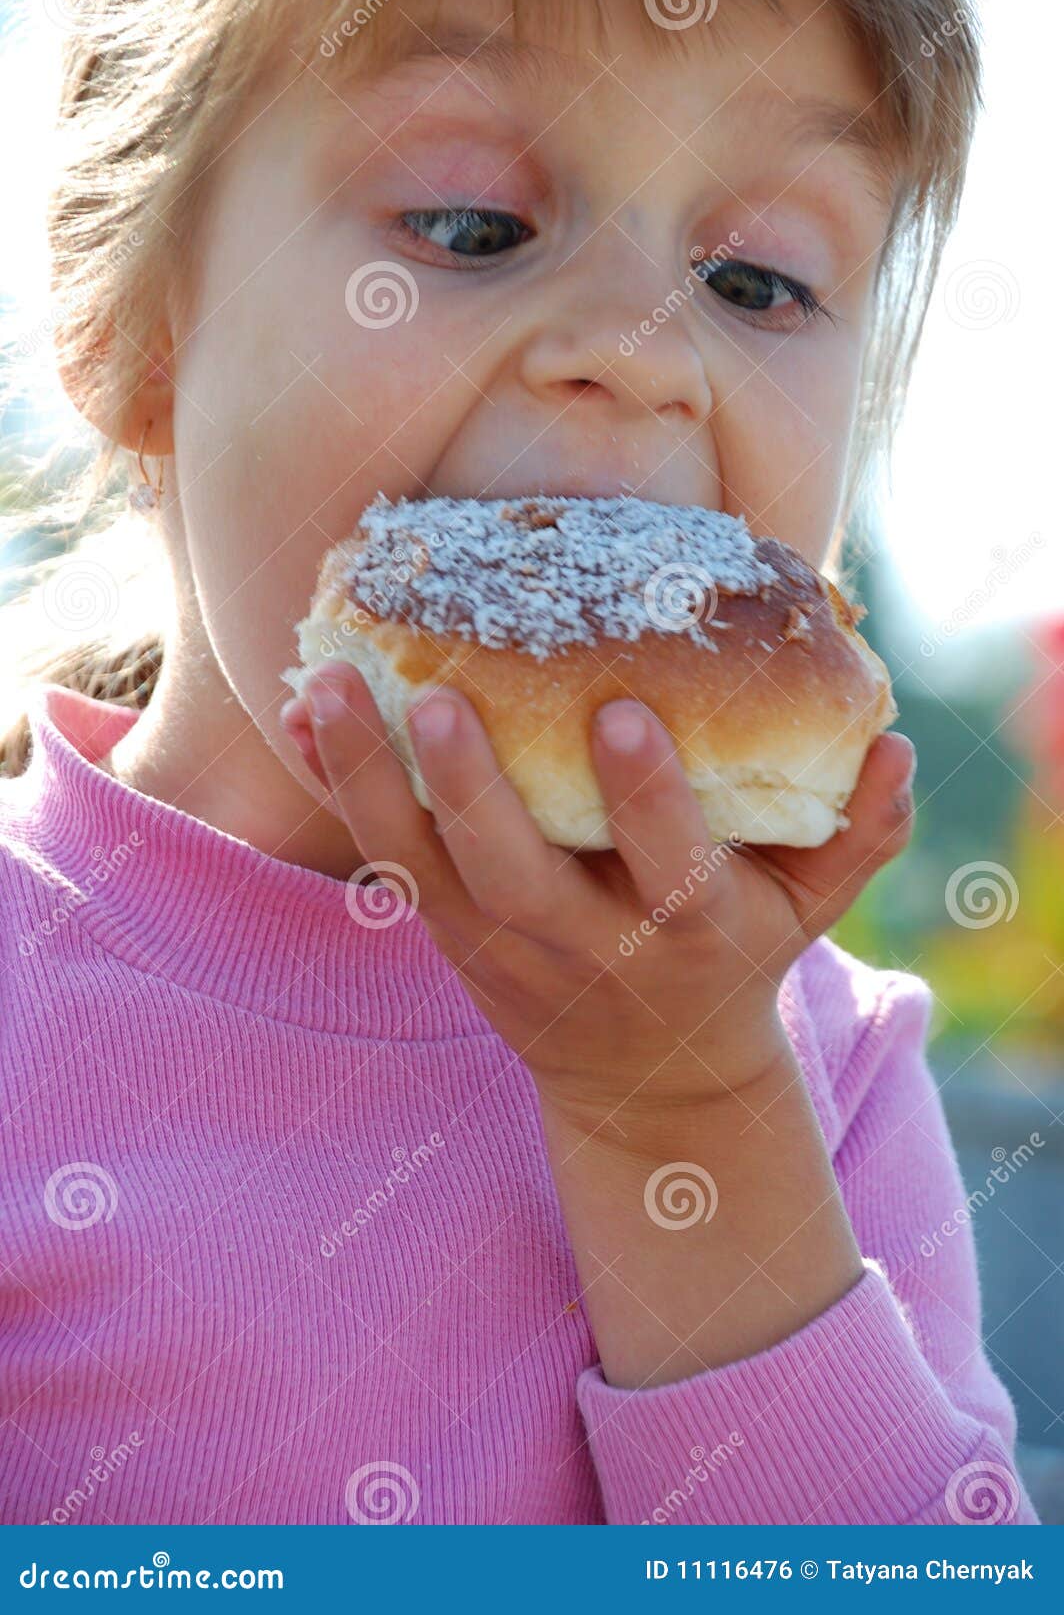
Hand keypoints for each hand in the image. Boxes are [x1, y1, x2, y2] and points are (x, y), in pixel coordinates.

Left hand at [280, 661, 914, 1123]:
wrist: (646, 1079)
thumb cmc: (734, 960)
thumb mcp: (810, 914)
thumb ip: (856, 836)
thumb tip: (896, 746)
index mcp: (686, 937)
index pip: (669, 872)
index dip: (646, 801)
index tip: (623, 715)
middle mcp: (585, 950)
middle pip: (516, 877)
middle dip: (474, 789)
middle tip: (436, 694)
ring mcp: (502, 949)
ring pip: (425, 871)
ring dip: (372, 780)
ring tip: (329, 683)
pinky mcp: (448, 940)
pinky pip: (385, 867)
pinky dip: (343, 793)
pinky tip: (308, 718)